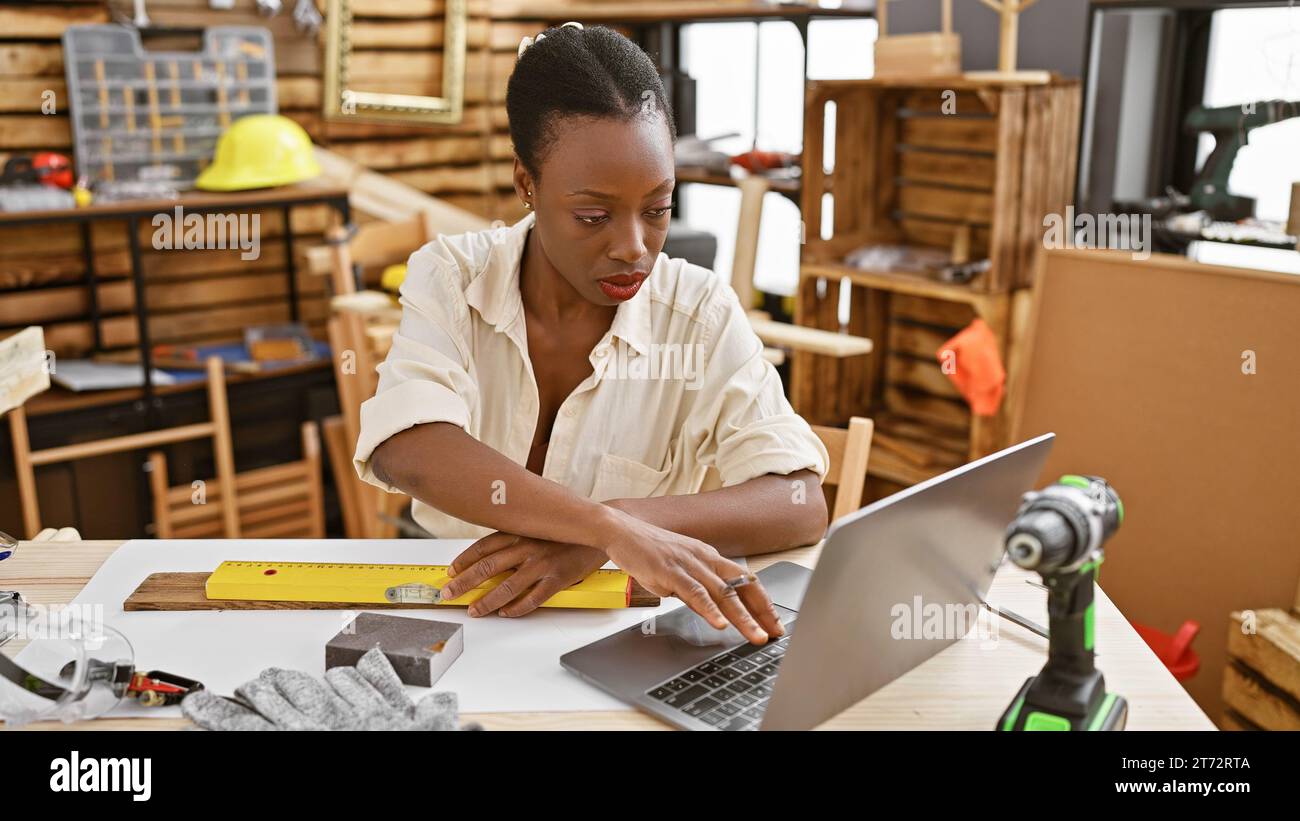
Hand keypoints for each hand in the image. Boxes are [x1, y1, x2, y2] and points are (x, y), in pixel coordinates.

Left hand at [442, 532, 608, 617]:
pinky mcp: (558, 578)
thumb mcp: (537, 528)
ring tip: (474, 610)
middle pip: (488, 567)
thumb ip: (516, 538)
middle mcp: (528, 547)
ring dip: (487, 601)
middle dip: (464, 582)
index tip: (450, 572)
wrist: (599, 532)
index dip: (464, 560)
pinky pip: (533, 598)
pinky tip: (506, 613)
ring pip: (507, 586)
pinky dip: (517, 608)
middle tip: (449, 594)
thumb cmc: (566, 532)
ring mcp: (543, 563)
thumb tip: (492, 555)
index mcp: (521, 532)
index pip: (484, 547)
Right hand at [595, 507, 783, 645]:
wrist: (621, 530)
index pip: (745, 580)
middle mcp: (704, 559)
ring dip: (742, 617)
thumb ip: (697, 590)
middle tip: (775, 633)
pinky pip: (694, 592)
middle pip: (741, 587)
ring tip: (755, 636)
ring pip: (722, 593)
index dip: (762, 602)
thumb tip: (712, 611)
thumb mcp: (679, 570)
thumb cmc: (648, 550)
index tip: (774, 622)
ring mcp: (688, 564)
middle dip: (761, 613)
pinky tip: (721, 623)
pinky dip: (709, 609)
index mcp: (709, 557)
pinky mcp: (670, 570)